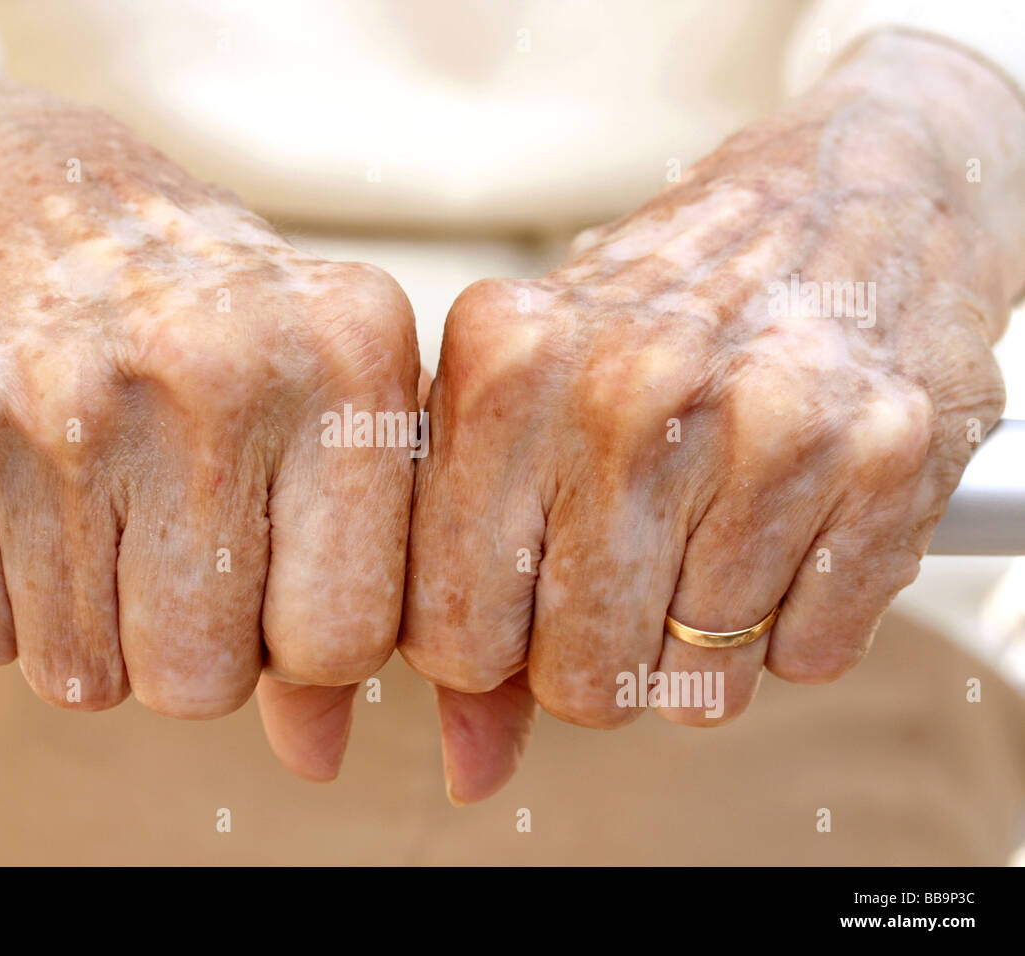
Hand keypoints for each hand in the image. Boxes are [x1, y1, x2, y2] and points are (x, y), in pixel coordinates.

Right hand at [0, 70, 418, 777]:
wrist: (11, 187)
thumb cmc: (196, 317)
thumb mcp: (309, 404)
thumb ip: (345, 580)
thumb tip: (320, 755)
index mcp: (346, 353)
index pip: (346, 638)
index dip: (302, 643)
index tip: (273, 588)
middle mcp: (211, 368)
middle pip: (205, 679)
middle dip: (189, 644)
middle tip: (168, 541)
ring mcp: (62, 398)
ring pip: (84, 674)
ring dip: (90, 621)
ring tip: (91, 501)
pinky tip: (15, 494)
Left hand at [401, 33, 1024, 802]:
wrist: (855, 190)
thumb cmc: (665, 307)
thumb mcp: (532, 398)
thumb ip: (471, 581)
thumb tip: (468, 771)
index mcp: (505, 363)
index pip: (449, 631)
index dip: (483, 647)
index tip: (515, 603)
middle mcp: (628, 391)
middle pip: (572, 678)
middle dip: (594, 655)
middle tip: (625, 570)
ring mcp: (765, 423)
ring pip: (694, 684)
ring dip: (699, 636)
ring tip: (711, 529)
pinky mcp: (882, 460)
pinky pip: (806, 656)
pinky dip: (792, 618)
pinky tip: (786, 520)